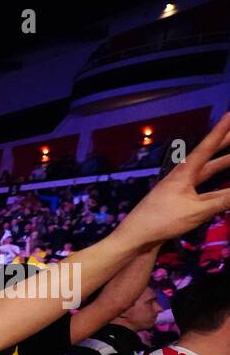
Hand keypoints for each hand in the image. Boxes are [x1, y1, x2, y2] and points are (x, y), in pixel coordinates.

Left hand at [114, 112, 229, 247]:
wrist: (133, 240)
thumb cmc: (161, 222)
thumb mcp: (197, 210)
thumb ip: (224, 200)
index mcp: (182, 174)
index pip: (205, 148)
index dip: (219, 132)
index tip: (229, 115)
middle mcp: (179, 179)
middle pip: (206, 157)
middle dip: (223, 145)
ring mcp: (176, 192)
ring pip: (204, 174)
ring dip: (221, 165)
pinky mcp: (175, 205)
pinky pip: (200, 190)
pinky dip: (214, 186)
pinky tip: (221, 189)